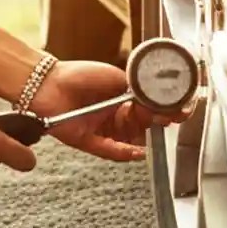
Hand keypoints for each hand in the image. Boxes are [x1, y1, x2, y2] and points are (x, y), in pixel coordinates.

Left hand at [28, 59, 187, 161]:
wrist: (46, 83)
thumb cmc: (78, 75)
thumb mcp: (114, 77)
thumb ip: (136, 87)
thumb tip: (157, 95)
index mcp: (121, 97)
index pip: (148, 106)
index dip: (164, 108)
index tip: (180, 107)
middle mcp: (113, 114)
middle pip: (142, 123)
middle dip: (157, 119)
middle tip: (171, 115)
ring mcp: (102, 129)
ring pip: (129, 137)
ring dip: (143, 132)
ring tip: (156, 125)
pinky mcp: (88, 141)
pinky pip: (110, 151)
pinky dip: (124, 152)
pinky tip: (138, 152)